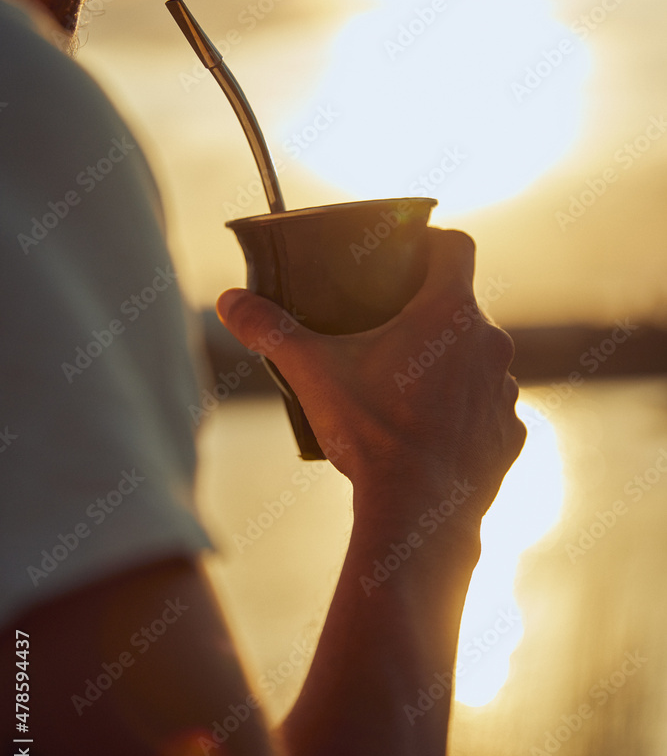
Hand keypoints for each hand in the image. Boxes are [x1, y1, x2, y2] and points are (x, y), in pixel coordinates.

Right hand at [217, 229, 525, 521]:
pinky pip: (490, 409)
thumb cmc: (372, 435)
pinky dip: (467, 411)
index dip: (432, 241)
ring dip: (453, 362)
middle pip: (463, 306)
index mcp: (449, 312)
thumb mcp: (313, 373)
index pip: (455, 246)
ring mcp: (504, 392)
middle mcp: (491, 344)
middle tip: (390, 329)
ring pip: (480, 359)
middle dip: (430, 312)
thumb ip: (270, 330)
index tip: (409, 254)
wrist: (417, 514)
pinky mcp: (510, 435)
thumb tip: (228, 301)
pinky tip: (435, 429)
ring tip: (410, 385)